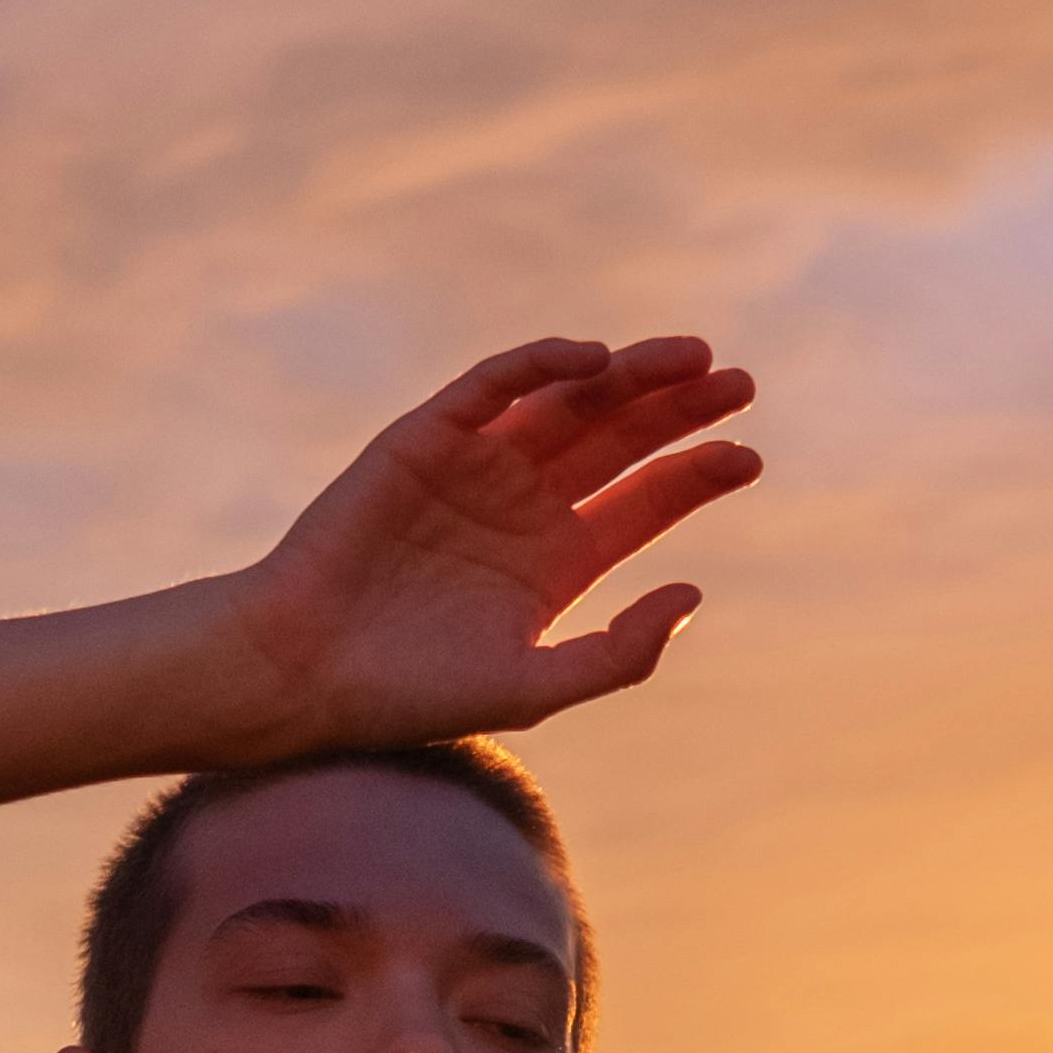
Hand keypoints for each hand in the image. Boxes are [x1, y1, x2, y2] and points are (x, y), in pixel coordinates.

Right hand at [220, 335, 759, 761]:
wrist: (303, 672)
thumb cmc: (411, 694)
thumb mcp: (534, 687)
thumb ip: (619, 652)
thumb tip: (694, 590)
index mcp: (557, 562)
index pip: (645, 502)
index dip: (697, 474)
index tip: (749, 458)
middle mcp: (524, 505)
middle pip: (620, 439)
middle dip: (680, 409)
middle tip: (741, 384)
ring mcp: (476, 464)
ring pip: (569, 402)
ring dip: (630, 375)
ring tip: (691, 359)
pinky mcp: (426, 436)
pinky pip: (493, 385)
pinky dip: (541, 364)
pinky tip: (594, 359)